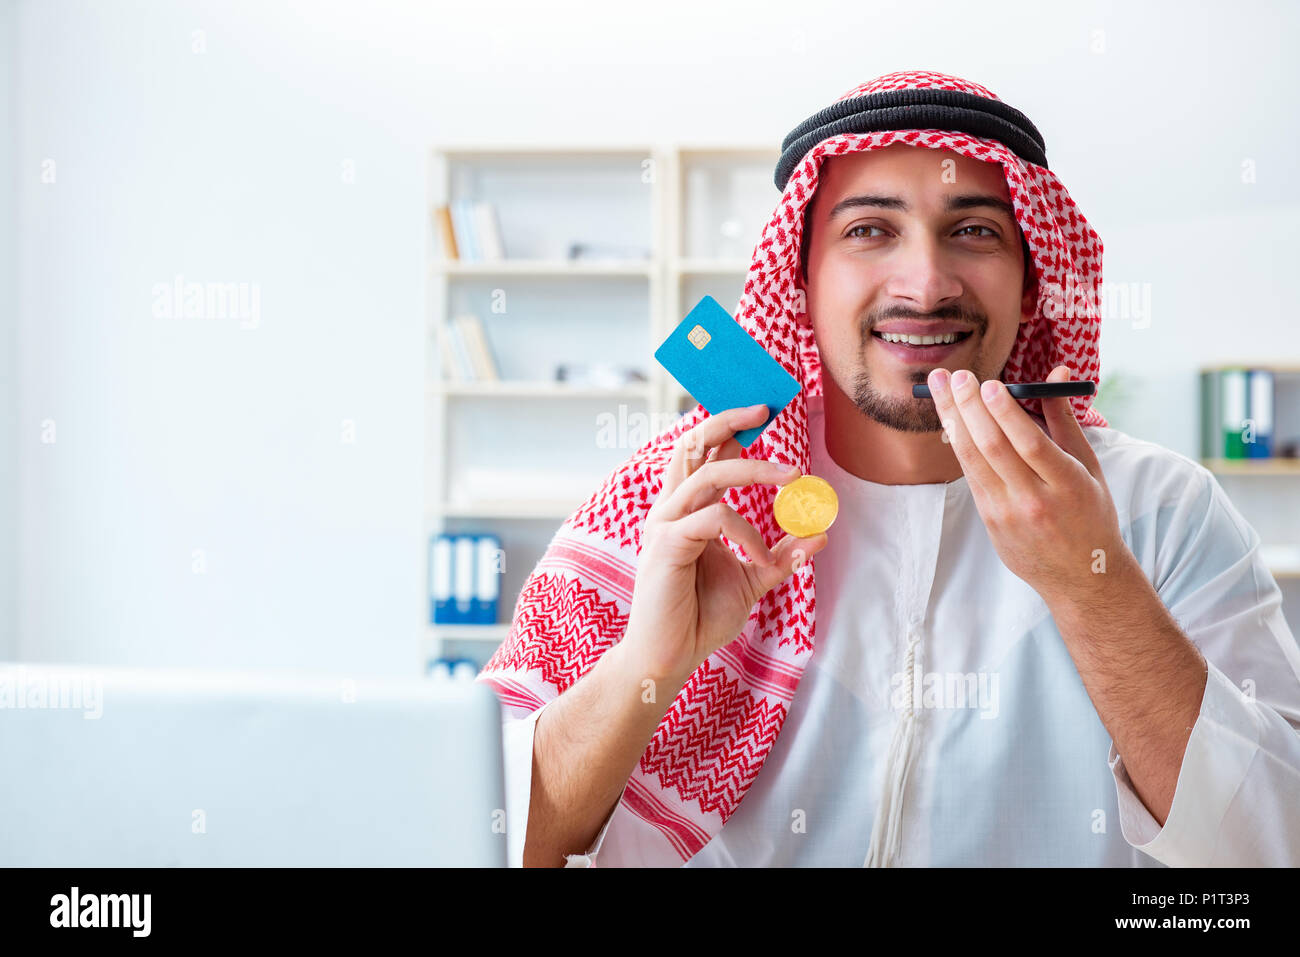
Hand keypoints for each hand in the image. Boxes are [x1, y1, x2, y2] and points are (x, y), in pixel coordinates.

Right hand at [624, 404, 827, 680]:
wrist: (671, 658)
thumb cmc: (699, 618)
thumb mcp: (752, 580)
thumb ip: (781, 555)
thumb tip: (819, 532)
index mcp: (687, 510)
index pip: (703, 454)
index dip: (729, 428)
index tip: (762, 411)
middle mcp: (672, 509)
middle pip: (692, 444)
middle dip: (727, 420)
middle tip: (764, 409)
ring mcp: (665, 524)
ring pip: (709, 473)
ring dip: (755, 469)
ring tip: (794, 476)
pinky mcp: (667, 545)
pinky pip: (715, 519)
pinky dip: (748, 534)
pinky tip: (763, 560)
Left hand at [926, 364, 1126, 602]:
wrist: (1081, 576)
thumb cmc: (1090, 513)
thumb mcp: (1089, 468)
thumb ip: (1066, 420)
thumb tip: (1059, 372)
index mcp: (1068, 485)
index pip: (1031, 444)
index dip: (1006, 413)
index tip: (989, 384)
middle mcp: (1035, 501)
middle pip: (994, 448)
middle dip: (970, 407)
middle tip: (955, 376)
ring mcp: (1007, 514)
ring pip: (972, 460)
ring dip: (953, 420)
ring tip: (940, 388)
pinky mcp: (990, 522)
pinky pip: (971, 475)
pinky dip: (960, 444)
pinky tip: (951, 419)